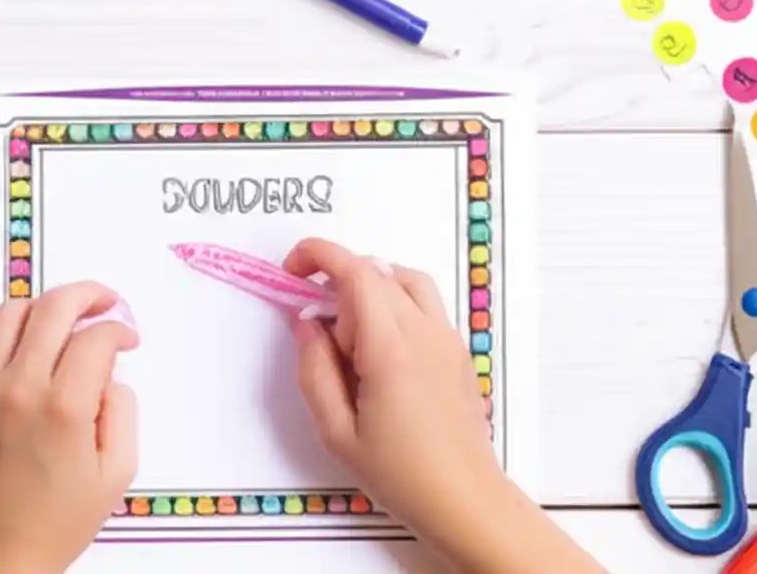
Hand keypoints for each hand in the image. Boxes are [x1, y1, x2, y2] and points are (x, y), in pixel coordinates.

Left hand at [0, 283, 138, 573]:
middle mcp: (19, 390)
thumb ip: (122, 412)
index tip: (125, 338)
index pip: (97, 337)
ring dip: (41, 305)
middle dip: (88, 295)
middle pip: (55, 307)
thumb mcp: (116, 474)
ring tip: (59, 317)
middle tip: (103, 302)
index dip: (120, 329)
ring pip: (9, 313)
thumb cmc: (51, 527)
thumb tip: (109, 375)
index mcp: (65, 408)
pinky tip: (7, 340)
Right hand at [285, 238, 602, 572]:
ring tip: (351, 336)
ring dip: (370, 287)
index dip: (319, 256)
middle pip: (377, 272)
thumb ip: (314, 370)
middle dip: (338, 285)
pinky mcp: (457, 350)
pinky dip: (394, 303)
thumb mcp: (337, 431)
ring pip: (405, 279)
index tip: (292, 268)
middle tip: (320, 333)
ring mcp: (447, 338)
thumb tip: (306, 324)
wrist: (463, 499)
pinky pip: (423, 303)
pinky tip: (379, 351)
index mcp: (390, 349)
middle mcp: (424, 332)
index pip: (356, 272)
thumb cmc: (400, 474)